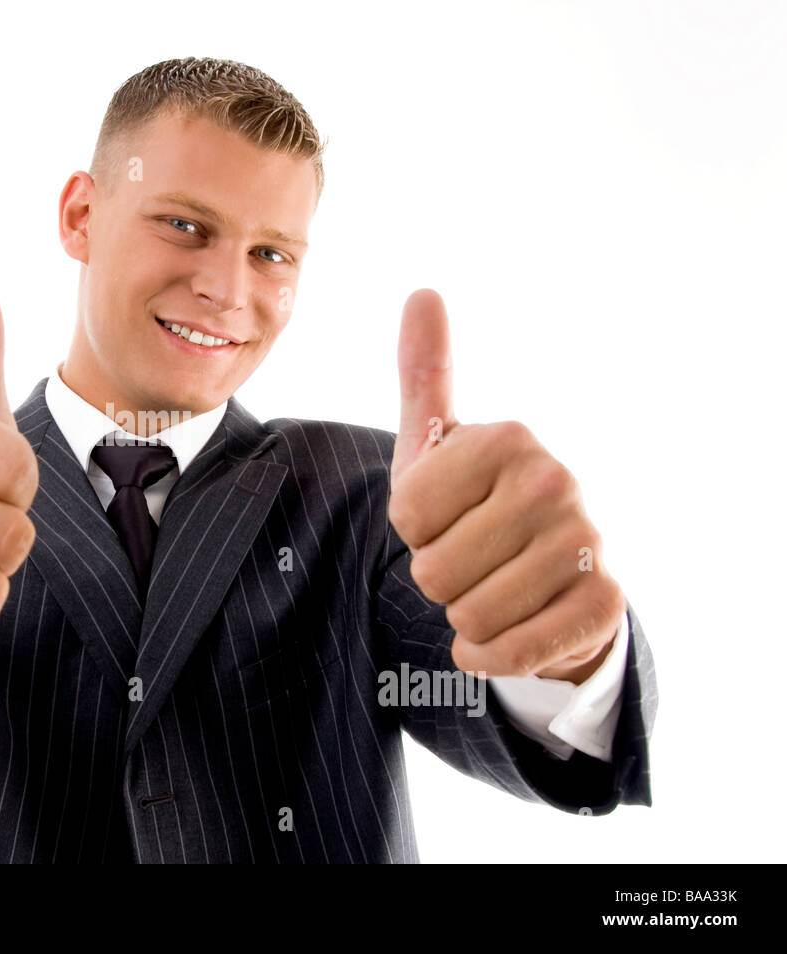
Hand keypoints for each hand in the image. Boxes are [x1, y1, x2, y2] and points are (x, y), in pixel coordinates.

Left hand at [387, 290, 623, 684]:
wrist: (547, 575)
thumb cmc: (475, 504)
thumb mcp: (437, 442)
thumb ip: (425, 373)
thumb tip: (423, 291)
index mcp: (509, 439)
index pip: (407, 518)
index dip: (413, 531)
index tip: (446, 515)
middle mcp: (556, 481)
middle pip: (434, 572)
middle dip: (439, 578)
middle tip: (473, 556)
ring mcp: (587, 542)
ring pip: (469, 617)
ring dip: (466, 616)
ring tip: (495, 585)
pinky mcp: (603, 605)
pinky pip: (508, 653)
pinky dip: (492, 655)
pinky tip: (510, 629)